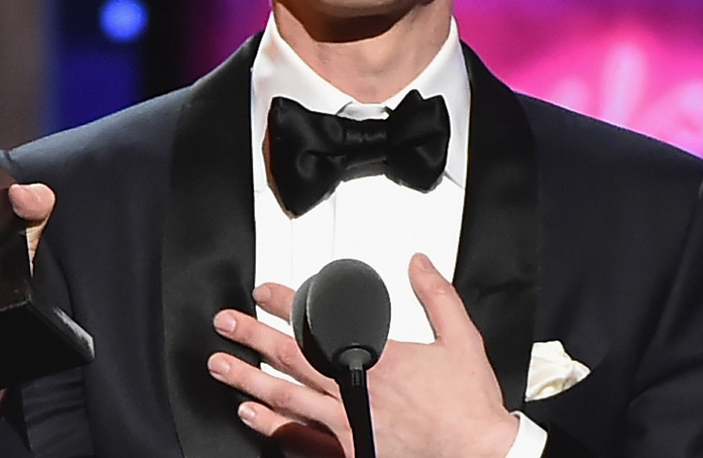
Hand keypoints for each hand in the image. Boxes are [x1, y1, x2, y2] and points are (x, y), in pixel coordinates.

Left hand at [208, 253, 518, 457]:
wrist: (479, 455)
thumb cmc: (469, 406)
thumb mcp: (461, 338)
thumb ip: (437, 296)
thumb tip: (419, 263)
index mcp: (377, 359)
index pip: (320, 324)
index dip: (287, 304)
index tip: (263, 293)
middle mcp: (355, 391)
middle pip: (291, 358)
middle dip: (253, 337)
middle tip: (226, 324)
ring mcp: (348, 424)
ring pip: (286, 398)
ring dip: (250, 379)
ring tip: (223, 367)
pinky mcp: (351, 452)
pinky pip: (301, 439)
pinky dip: (273, 428)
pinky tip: (252, 418)